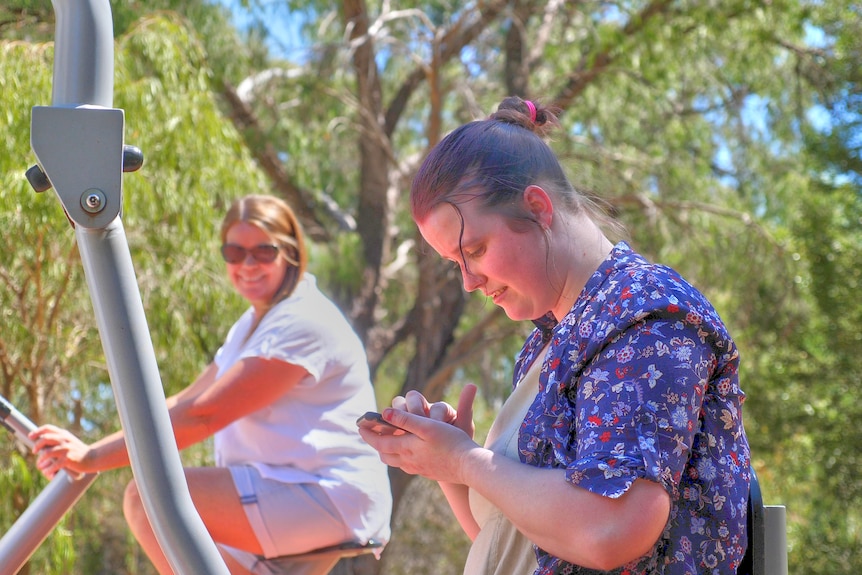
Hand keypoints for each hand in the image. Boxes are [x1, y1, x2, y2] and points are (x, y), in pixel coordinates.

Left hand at [29, 425, 93, 478]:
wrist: (93, 457)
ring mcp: (67, 449)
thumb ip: (58, 440)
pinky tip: (48, 473)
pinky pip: (54, 465)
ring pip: (46, 453)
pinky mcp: (68, 459)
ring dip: (40, 461)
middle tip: (35, 452)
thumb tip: (41, 445)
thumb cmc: (79, 451)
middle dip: (37, 446)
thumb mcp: (69, 442)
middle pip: (45, 439)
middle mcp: (65, 439)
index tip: (30, 436)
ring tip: (40, 466)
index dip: (37, 432)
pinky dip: (49, 470)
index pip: (48, 428)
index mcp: (64, 434)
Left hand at [360, 385, 480, 483]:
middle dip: (376, 443)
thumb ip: (406, 419)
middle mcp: (409, 461)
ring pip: (395, 461)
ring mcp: (418, 468)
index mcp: (407, 448)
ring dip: (387, 451)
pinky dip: (400, 457)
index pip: (379, 443)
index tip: (359, 426)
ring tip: (386, 442)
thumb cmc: (451, 443)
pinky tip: (407, 452)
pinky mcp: (427, 472)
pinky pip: (407, 465)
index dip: (368, 434)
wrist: (469, 466)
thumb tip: (385, 412)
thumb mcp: (428, 426)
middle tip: (370, 434)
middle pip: (385, 454)